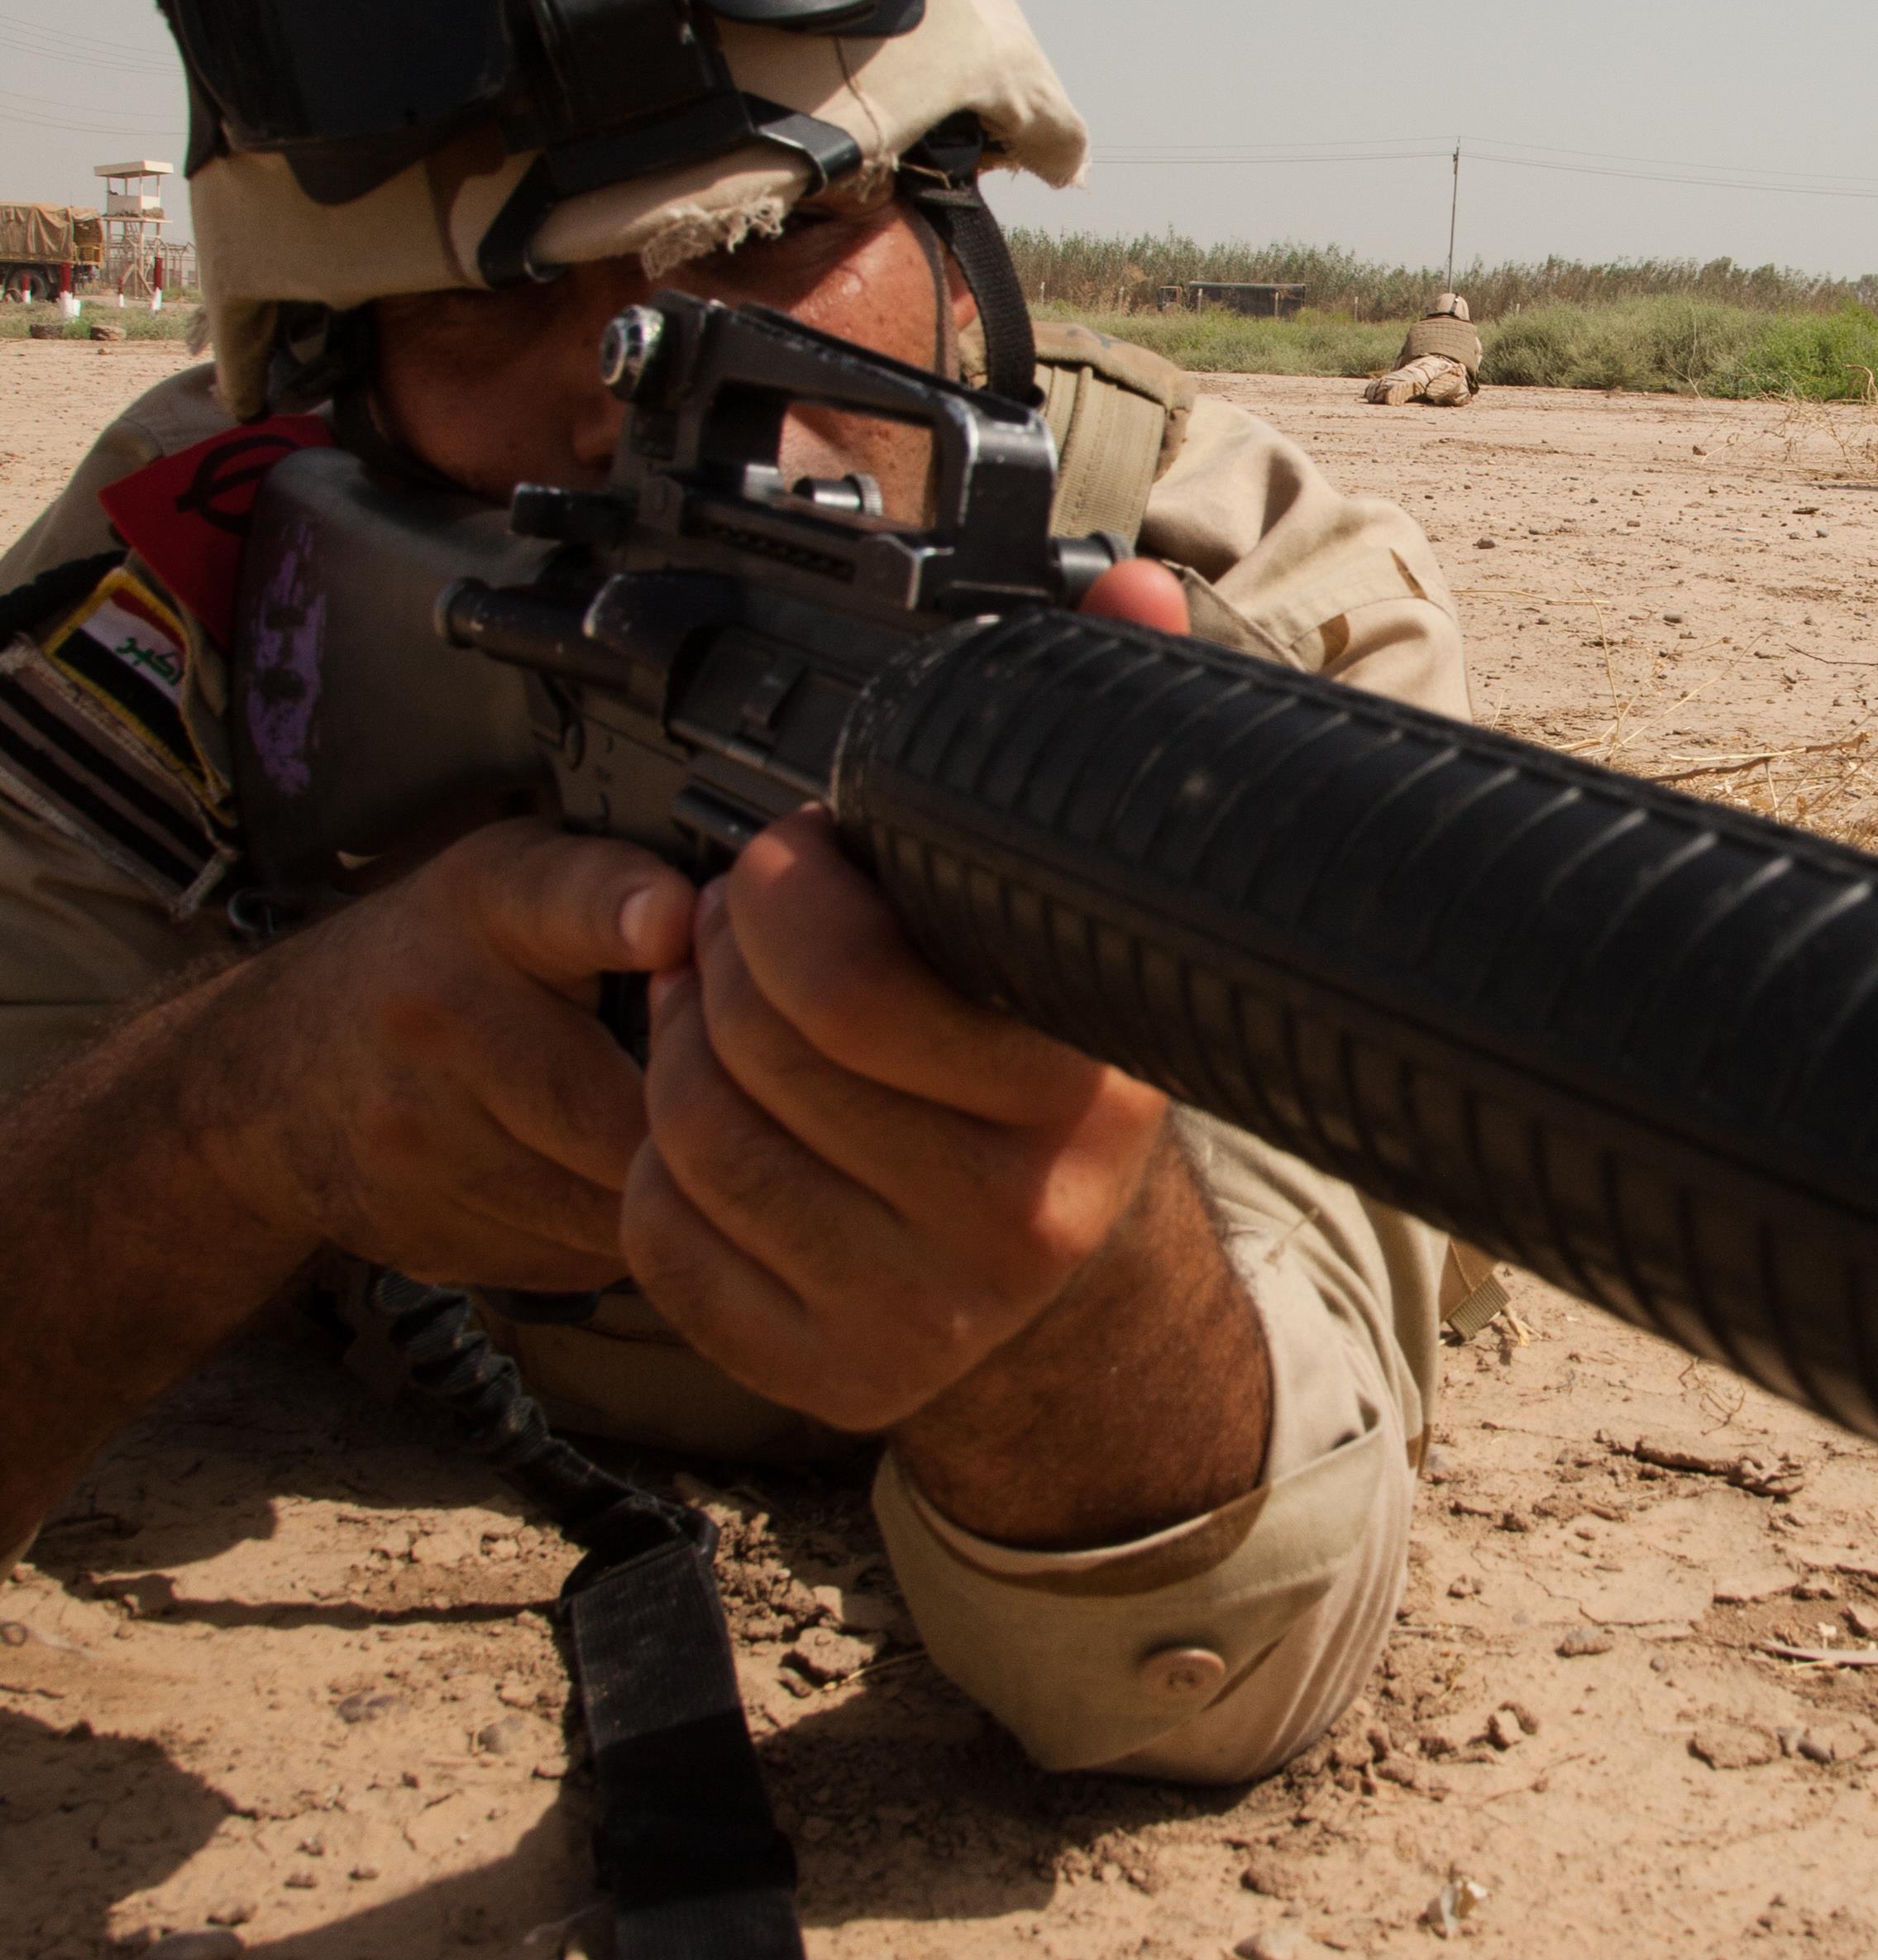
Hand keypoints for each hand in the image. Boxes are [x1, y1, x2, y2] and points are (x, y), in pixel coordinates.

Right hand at [195, 820, 696, 1288]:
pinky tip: (590, 1189)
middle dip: (697, 1125)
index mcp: (483, 907)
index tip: (672, 919)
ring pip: (610, 1206)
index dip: (620, 909)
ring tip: (669, 1153)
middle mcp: (440, 1018)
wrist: (270, 1083)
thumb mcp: (512, 888)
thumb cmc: (437, 969)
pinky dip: (608, 1237)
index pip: (556, 899)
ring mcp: (422, 1141)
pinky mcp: (427, 1234)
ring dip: (661, 1192)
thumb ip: (623, 891)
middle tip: (742, 1115)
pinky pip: (577, 1262)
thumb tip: (760, 929)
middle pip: (622, 1113)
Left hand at [618, 551, 1272, 1534]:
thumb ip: (1094, 741)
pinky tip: (715, 1115)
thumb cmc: (1045, 1058)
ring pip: (694, 1135)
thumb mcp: (1083, 908)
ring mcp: (914, 1311)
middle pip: (755, 1048)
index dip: (788, 895)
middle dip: (721, 955)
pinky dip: (660, 1165)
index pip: (858, 989)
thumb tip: (1135, 589)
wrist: (1067, 1272)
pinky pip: (665, 1237)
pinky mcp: (823, 1370)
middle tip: (741, 919)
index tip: (793, 851)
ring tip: (718, 1004)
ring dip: (679, 1047)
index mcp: (1082, 1099)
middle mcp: (1010, 1223)